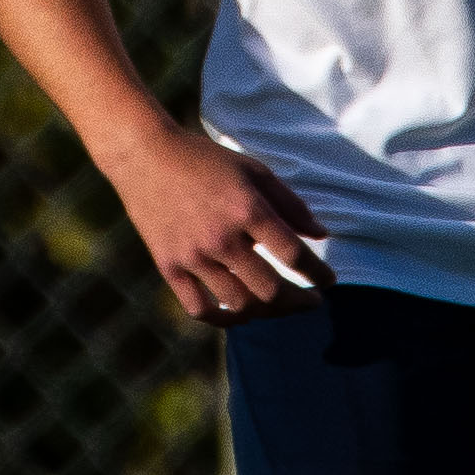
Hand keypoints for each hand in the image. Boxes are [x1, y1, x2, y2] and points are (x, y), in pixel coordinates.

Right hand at [105, 124, 331, 324]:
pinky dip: (224, 319)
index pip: (293, 254)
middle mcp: (222, 237)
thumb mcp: (254, 170)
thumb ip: (290, 204)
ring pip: (239, 304)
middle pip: (270, 290)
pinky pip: (200, 309)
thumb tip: (321, 234)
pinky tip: (239, 314)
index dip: (318, 273)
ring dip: (266, 312)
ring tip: (278, 306)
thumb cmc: (205, 160)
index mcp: (247, 208)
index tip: (329, 282)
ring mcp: (193, 256)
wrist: (145, 156)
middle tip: (309, 301)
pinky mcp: (169, 267)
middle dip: (297, 301)